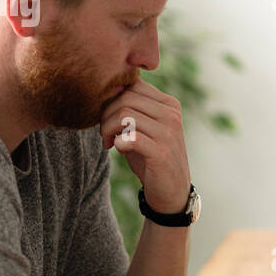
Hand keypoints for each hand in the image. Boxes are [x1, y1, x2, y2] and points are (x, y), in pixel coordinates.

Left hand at [100, 80, 191, 213]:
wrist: (171, 191)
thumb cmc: (152, 157)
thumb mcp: (144, 128)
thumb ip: (131, 109)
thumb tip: (105, 91)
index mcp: (168, 104)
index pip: (133, 84)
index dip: (112, 98)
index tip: (108, 118)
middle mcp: (171, 114)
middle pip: (125, 98)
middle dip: (105, 115)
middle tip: (104, 134)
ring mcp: (169, 133)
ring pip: (125, 115)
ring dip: (108, 129)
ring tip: (108, 142)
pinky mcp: (162, 152)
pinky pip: (131, 137)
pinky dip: (118, 142)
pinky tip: (118, 149)